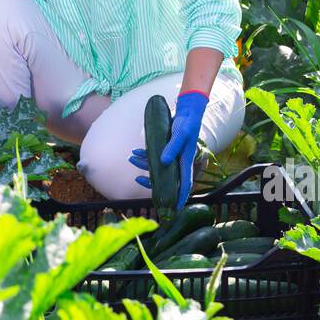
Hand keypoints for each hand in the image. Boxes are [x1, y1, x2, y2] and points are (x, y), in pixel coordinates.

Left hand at [129, 90, 208, 208]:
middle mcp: (181, 162)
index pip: (185, 185)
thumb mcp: (180, 133)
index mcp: (187, 161)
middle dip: (153, 180)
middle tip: (139, 180)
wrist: (188, 109)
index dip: (180, 198)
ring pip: (159, 167)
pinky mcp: (168, 149)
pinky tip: (136, 152)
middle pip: (168, 179)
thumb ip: (172, 147)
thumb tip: (162, 162)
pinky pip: (156, 157)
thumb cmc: (187, 122)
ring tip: (131, 159)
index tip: (174, 209)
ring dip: (145, 165)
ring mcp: (174, 156)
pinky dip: (145, 155)